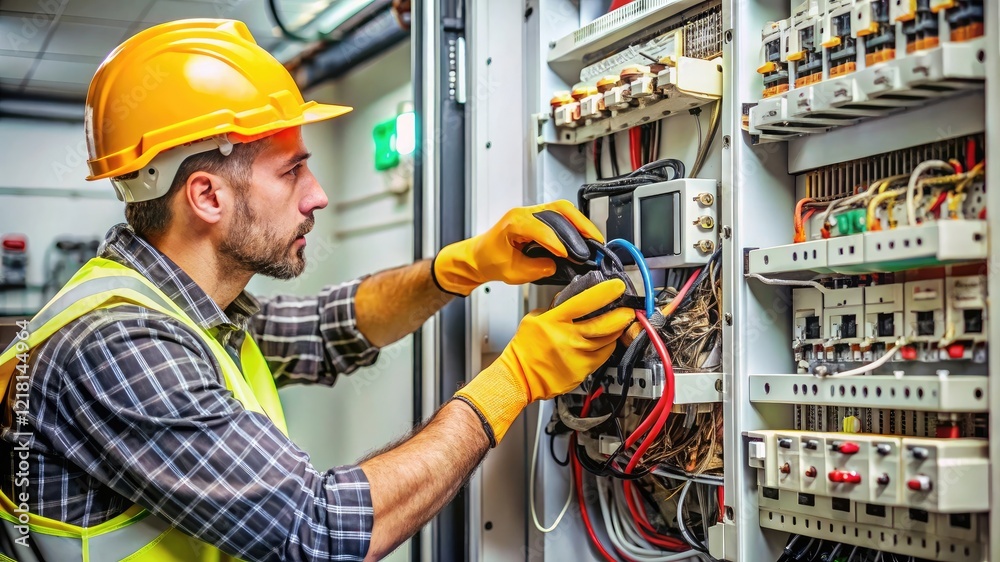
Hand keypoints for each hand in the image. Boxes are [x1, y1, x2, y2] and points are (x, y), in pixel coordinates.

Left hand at [431, 200, 602, 295]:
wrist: (480, 256)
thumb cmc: (490, 260)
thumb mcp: (511, 272)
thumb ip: (535, 269)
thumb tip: (556, 266)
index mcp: (513, 222)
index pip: (539, 228)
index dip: (555, 241)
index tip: (567, 254)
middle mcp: (524, 213)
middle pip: (558, 211)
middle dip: (579, 226)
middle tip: (594, 242)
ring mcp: (533, 213)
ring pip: (563, 210)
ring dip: (581, 224)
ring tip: (595, 239)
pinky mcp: (540, 218)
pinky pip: (562, 216)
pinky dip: (576, 225)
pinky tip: (586, 237)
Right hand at [454, 279, 633, 444]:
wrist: (520, 376)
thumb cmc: (526, 348)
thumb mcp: (534, 319)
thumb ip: (555, 308)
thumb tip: (573, 297)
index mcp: (555, 320)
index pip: (584, 302)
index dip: (604, 292)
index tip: (617, 286)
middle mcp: (568, 338)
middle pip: (604, 324)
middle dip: (622, 315)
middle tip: (629, 309)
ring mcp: (577, 356)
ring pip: (607, 341)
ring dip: (616, 331)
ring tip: (620, 325)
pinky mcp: (582, 371)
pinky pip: (602, 356)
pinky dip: (607, 347)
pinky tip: (606, 342)